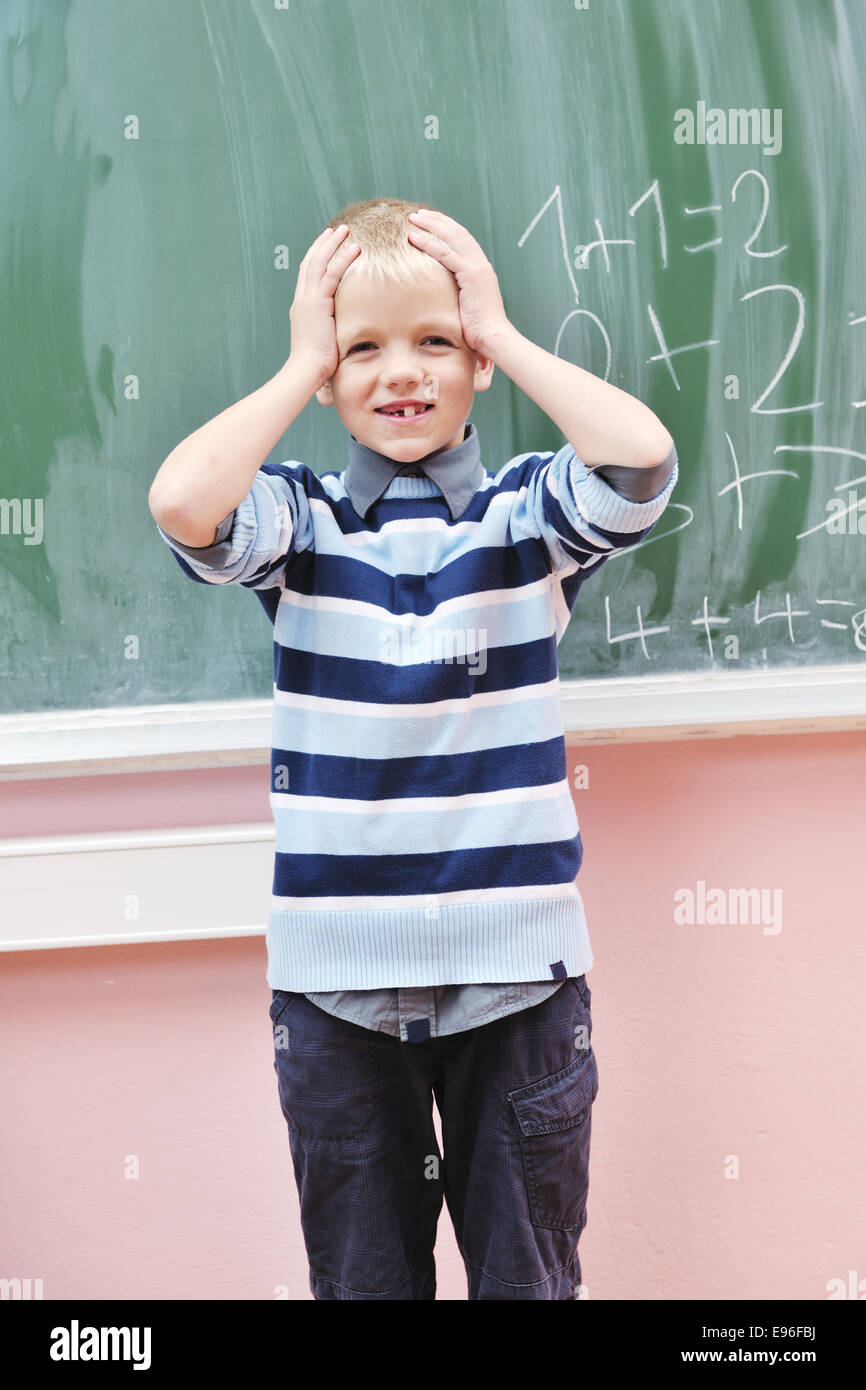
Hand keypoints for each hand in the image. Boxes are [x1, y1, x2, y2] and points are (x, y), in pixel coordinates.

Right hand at [288, 224, 360, 383]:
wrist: (306, 371)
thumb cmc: (316, 365)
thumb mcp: (324, 341)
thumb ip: (331, 331)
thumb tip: (343, 335)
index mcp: (303, 306)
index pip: (309, 274)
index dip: (317, 257)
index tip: (327, 244)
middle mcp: (302, 298)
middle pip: (311, 262)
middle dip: (324, 244)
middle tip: (336, 230)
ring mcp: (308, 299)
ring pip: (319, 262)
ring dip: (333, 243)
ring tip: (346, 230)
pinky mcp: (317, 303)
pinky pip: (332, 274)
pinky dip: (343, 258)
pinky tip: (354, 247)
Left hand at [406, 209, 509, 352]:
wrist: (493, 337)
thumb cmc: (479, 330)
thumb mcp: (467, 307)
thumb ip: (458, 296)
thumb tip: (443, 298)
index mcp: (481, 269)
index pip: (463, 241)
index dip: (445, 228)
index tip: (429, 222)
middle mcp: (481, 264)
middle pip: (457, 233)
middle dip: (437, 221)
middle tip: (418, 214)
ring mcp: (477, 267)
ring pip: (451, 238)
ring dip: (430, 226)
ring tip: (413, 219)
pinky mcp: (471, 275)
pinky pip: (445, 253)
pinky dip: (428, 243)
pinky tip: (414, 237)